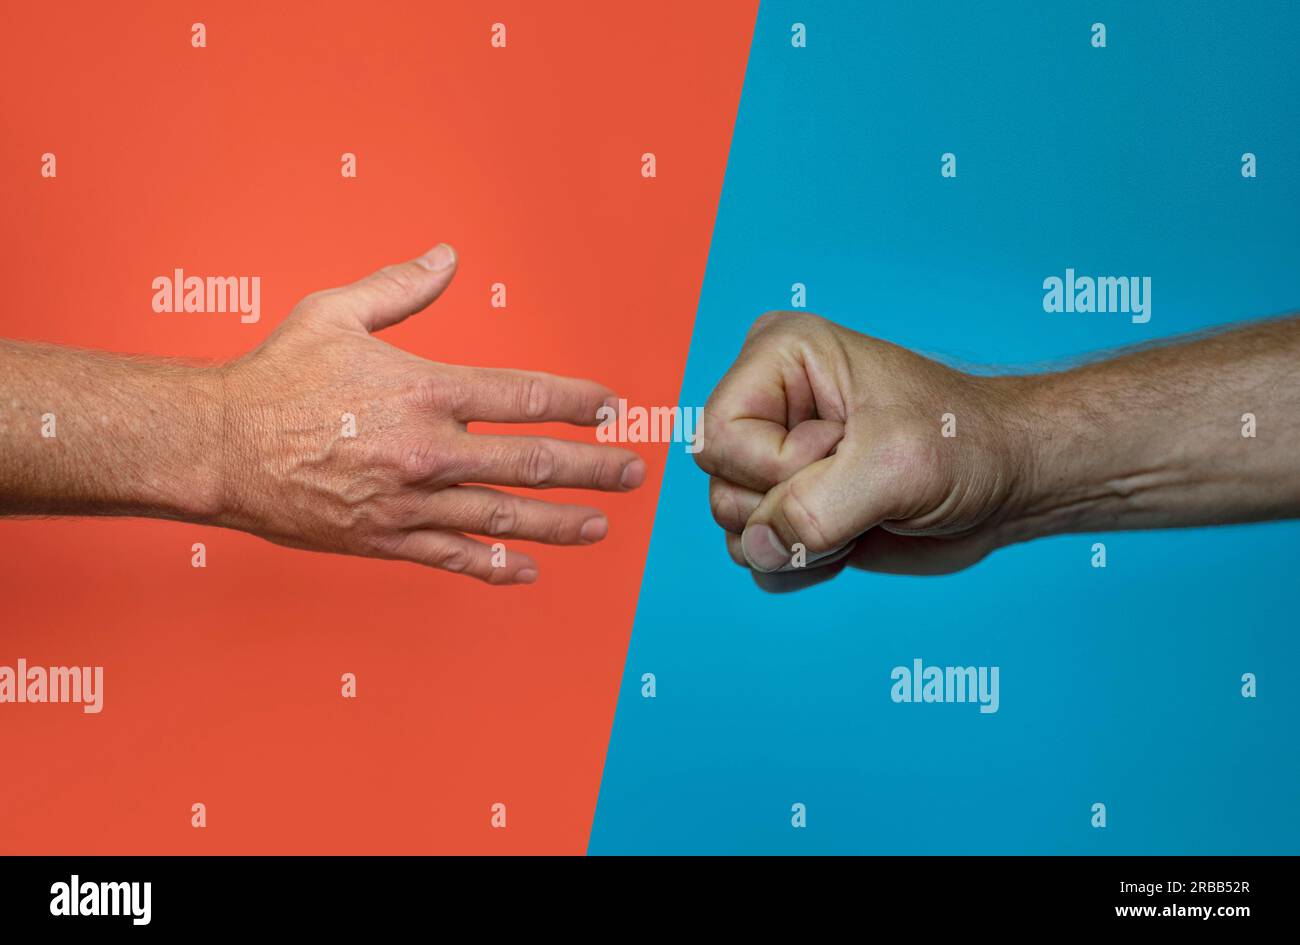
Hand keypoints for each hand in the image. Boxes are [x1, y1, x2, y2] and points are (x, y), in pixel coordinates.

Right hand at [216, 244, 644, 583]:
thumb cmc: (274, 376)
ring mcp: (409, 501)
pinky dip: (494, 566)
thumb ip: (401, 288)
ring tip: (601, 525)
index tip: (610, 408)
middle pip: (532, 462)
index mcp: (425, 390)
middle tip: (632, 473)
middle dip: (593, 468)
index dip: (577, 403)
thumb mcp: (335, 312)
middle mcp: (428, 450)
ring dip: (560, 523)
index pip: (525, 397)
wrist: (215, 446)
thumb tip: (448, 255)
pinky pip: (452, 558)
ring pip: (503, 517)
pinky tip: (528, 570)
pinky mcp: (384, 538)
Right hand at [695, 311, 1028, 587]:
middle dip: (792, 510)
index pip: (720, 437)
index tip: (848, 450)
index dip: (779, 467)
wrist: (1008, 481)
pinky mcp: (789, 508)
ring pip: (735, 530)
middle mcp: (766, 404)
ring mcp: (774, 460)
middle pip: (719, 486)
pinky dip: (806, 566)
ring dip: (804, 544)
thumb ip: (814, 509)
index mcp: (778, 356)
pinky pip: (758, 559)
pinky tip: (855, 537)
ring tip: (864, 511)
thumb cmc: (965, 442)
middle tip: (862, 486)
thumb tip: (756, 549)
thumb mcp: (892, 468)